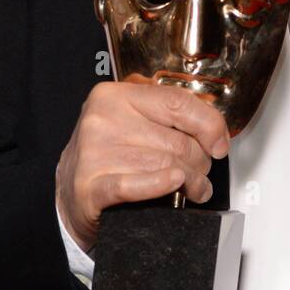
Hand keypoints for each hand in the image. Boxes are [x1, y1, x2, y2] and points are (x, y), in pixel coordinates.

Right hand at [55, 76, 230, 254]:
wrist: (69, 194)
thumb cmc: (107, 155)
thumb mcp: (129, 120)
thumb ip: (166, 113)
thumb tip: (212, 126)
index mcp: (114, 96)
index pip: (177, 102)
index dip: (209, 125)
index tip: (219, 143)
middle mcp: (102, 120)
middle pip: (177, 141)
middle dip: (200, 162)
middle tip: (200, 171)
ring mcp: (94, 153)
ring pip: (167, 166)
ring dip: (190, 182)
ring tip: (193, 187)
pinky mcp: (91, 187)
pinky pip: (136, 184)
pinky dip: (160, 185)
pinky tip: (174, 184)